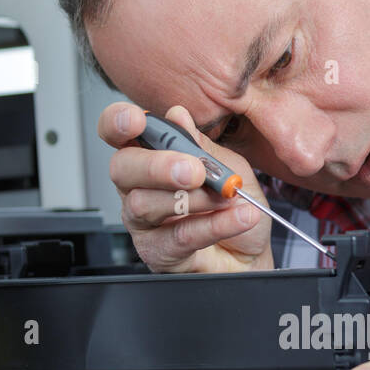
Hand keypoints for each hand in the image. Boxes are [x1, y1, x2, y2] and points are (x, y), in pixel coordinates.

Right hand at [100, 101, 273, 273]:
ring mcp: (144, 224)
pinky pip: (179, 236)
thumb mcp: (227, 167)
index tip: (136, 120)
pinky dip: (214, 225)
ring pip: (144, 204)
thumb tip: (177, 115)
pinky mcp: (159, 254)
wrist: (251, 254)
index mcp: (150, 158)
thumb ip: (201, 145)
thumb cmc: (233, 209)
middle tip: (193, 171)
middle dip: (156, 166)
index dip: (117, 122)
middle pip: (122, 169)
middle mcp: (138, 189)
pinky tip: (237, 217)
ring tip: (224, 198)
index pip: (118, 134)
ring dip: (192, 199)